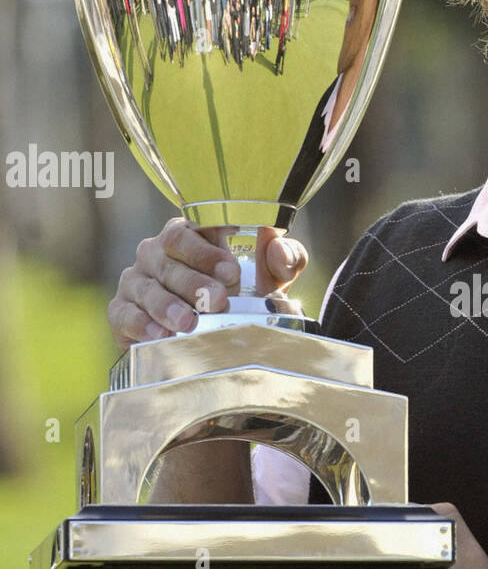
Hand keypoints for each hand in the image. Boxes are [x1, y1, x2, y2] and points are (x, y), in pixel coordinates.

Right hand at [107, 218, 307, 350]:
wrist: (210, 337)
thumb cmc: (241, 295)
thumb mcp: (270, 277)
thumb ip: (284, 259)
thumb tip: (279, 250)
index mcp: (190, 235)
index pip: (190, 231)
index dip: (208, 250)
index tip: (231, 272)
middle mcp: (157, 252)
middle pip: (167, 257)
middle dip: (193, 280)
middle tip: (217, 299)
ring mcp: (136, 280)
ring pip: (146, 286)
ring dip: (167, 304)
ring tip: (189, 321)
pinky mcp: (121, 312)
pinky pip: (124, 314)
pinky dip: (142, 324)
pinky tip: (160, 334)